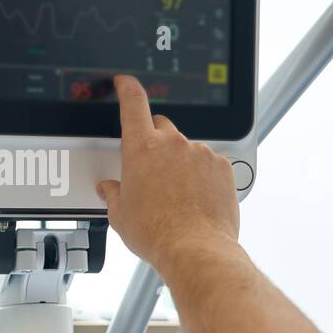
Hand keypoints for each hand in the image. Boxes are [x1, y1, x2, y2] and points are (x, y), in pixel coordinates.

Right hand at [95, 75, 240, 276]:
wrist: (194, 249)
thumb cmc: (157, 233)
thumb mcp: (120, 215)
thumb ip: (113, 194)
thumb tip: (109, 190)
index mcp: (141, 148)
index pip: (133, 103)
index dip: (128, 88)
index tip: (126, 83)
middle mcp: (173, 144)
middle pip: (161, 126)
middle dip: (154, 140)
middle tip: (151, 168)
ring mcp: (200, 154)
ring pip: (187, 148)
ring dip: (180, 163)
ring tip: (177, 194)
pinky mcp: (222, 167)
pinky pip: (209, 164)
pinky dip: (202, 176)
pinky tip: (196, 199)